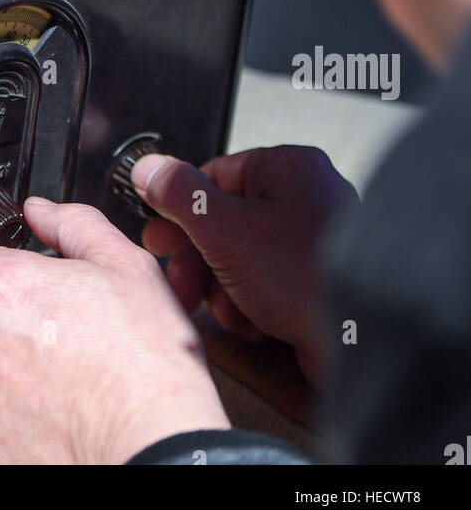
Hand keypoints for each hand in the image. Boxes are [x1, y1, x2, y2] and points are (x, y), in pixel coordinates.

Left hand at [0, 197, 228, 464]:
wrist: (152, 445)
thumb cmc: (147, 364)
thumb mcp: (126, 267)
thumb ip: (73, 225)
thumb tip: (40, 210)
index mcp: (5, 284)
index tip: (23, 297)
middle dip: (0, 324)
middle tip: (51, 341)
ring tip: (52, 383)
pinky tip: (41, 415)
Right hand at [132, 146, 358, 387]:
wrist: (362, 341)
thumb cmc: (302, 274)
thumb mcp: (225, 229)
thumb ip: (180, 195)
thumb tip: (147, 167)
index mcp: (288, 169)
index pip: (215, 177)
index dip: (179, 212)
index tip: (157, 239)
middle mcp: (307, 198)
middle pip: (227, 223)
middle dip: (200, 264)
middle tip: (182, 289)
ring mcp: (316, 242)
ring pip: (244, 259)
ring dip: (225, 290)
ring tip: (231, 313)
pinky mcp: (320, 283)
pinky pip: (270, 285)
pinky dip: (254, 307)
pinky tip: (257, 326)